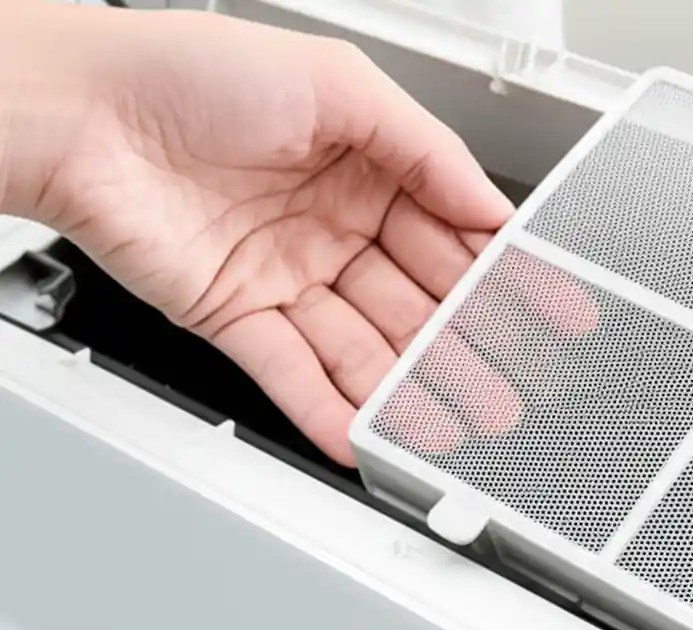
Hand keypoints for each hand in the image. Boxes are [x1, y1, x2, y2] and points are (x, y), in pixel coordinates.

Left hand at [1, 3, 516, 464]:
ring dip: (416, 390)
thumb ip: (427, 151)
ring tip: (465, 425)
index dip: (505, 276)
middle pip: (418, 301)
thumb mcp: (339, 84)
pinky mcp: (234, 315)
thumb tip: (491, 207)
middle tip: (520, 386)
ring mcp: (286, 276)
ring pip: (366, 346)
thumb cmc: (191, 71)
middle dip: (471, 348)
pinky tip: (368, 435)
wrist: (78, 110)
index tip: (554, 310)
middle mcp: (331, 226)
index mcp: (366, 168)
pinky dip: (329, 408)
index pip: (453, 235)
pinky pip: (292, 372)